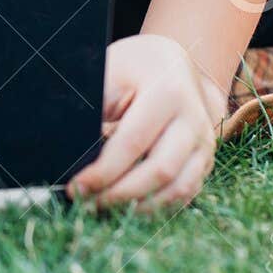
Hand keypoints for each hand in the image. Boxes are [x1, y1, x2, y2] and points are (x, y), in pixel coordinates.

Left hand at [67, 34, 217, 211]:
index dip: (103, 171)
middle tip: (87, 204)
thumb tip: (67, 151)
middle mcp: (194, 119)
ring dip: (140, 207)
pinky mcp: (205, 159)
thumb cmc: (130, 69)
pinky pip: (186, 193)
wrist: (170, 64)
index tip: (76, 188)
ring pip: (178, 189)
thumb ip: (92, 110)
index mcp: (168, 91)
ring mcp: (204, 142)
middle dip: (120, 195)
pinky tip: (129, 208)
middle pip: (160, 171)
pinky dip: (158, 207)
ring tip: (104, 208)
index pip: (133, 142)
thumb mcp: (108, 74)